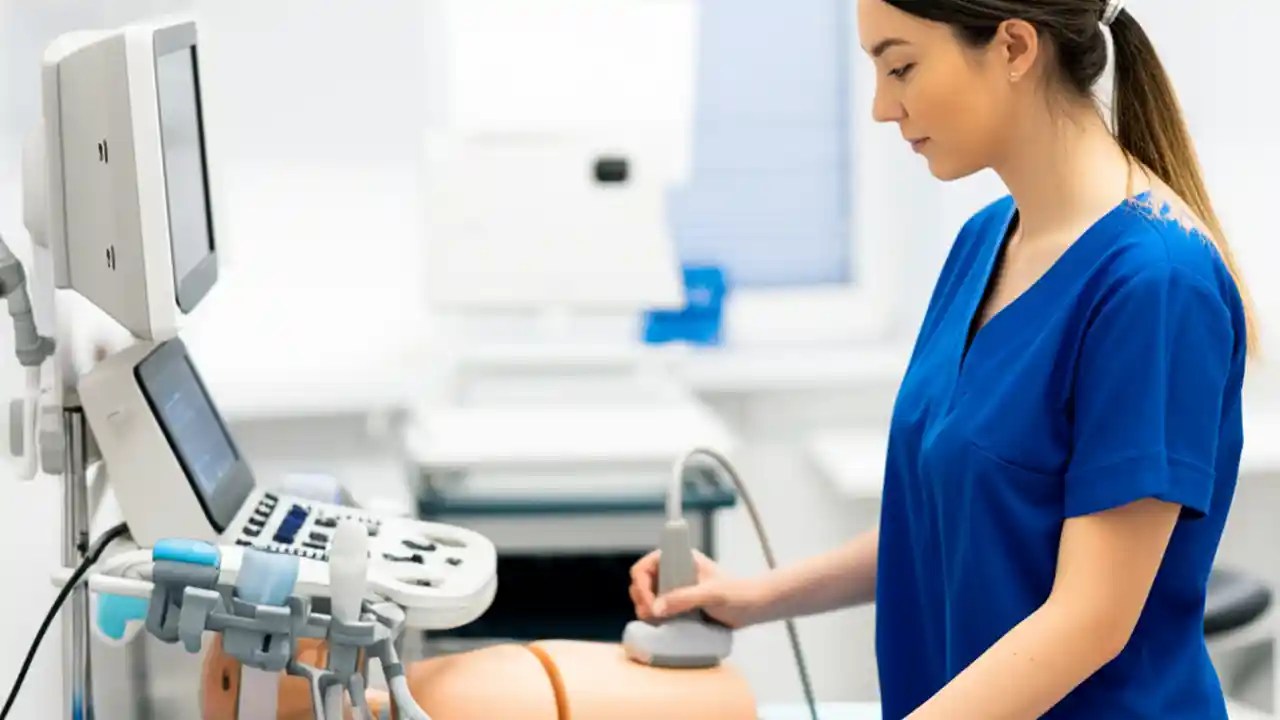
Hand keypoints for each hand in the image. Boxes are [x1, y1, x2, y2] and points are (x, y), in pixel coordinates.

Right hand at [628, 549, 769, 628]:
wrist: (754, 607)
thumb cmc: (738, 594)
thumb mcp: (711, 594)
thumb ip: (683, 598)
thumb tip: (656, 608)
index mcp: (680, 559)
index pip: (645, 566)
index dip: (641, 585)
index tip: (651, 603)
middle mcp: (674, 572)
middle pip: (641, 584)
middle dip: (642, 601)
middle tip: (654, 617)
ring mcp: (675, 589)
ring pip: (647, 599)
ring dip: (647, 611)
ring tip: (660, 622)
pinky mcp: (679, 605)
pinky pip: (658, 611)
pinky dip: (655, 619)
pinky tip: (664, 626)